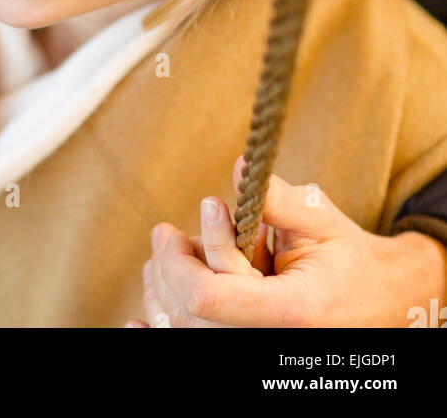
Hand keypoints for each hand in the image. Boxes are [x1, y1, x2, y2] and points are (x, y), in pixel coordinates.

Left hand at [125, 154, 446, 327]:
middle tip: (164, 233)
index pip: (210, 299)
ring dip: (164, 291)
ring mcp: (259, 351)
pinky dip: (164, 329)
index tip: (178, 228)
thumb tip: (237, 167)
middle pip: (190, 316)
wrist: (380, 301)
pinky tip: (137, 323)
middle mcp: (270, 340)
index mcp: (292, 310)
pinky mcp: (250, 348)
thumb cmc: (349, 259)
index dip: (182, 262)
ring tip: (168, 254)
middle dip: (168, 268)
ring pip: (188, 332)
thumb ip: (276, 200)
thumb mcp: (321, 221)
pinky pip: (196, 346)